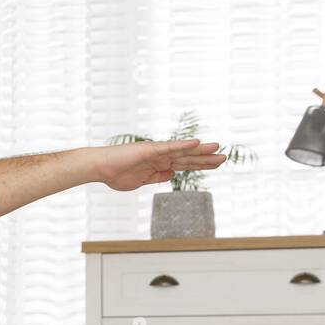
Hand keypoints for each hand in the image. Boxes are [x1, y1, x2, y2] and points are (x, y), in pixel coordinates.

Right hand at [91, 139, 225, 191]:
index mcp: (159, 165)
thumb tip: (172, 175)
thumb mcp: (141, 181)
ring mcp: (156, 152)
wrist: (99, 168)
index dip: (201, 165)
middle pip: (188, 158)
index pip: (184, 165)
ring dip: (201, 150)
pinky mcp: (149, 149)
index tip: (216, 165)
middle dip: (206, 159)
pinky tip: (197, 143)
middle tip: (224, 158)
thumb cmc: (115, 174)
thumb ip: (157, 177)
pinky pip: (169, 147)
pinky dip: (183, 145)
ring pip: (183, 152)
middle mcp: (160, 157)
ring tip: (218, 148)